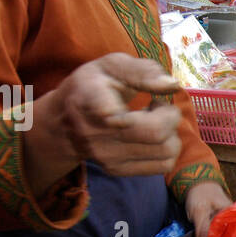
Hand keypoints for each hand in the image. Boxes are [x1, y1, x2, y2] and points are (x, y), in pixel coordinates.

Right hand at [55, 54, 181, 176]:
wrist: (62, 122)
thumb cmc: (91, 86)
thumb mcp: (111, 66)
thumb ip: (143, 71)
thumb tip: (173, 85)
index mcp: (91, 100)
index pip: (117, 115)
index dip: (150, 110)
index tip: (152, 99)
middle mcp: (96, 134)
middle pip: (156, 133)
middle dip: (170, 115)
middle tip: (158, 106)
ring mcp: (106, 156)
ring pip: (166, 152)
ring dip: (171, 133)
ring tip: (154, 121)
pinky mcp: (116, 170)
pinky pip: (163, 165)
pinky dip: (167, 149)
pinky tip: (151, 137)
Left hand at [185, 181, 232, 236]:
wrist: (193, 184)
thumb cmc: (199, 194)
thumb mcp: (199, 212)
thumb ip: (202, 230)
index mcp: (234, 213)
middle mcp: (232, 217)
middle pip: (230, 236)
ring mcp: (225, 220)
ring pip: (223, 235)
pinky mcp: (217, 223)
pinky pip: (217, 233)